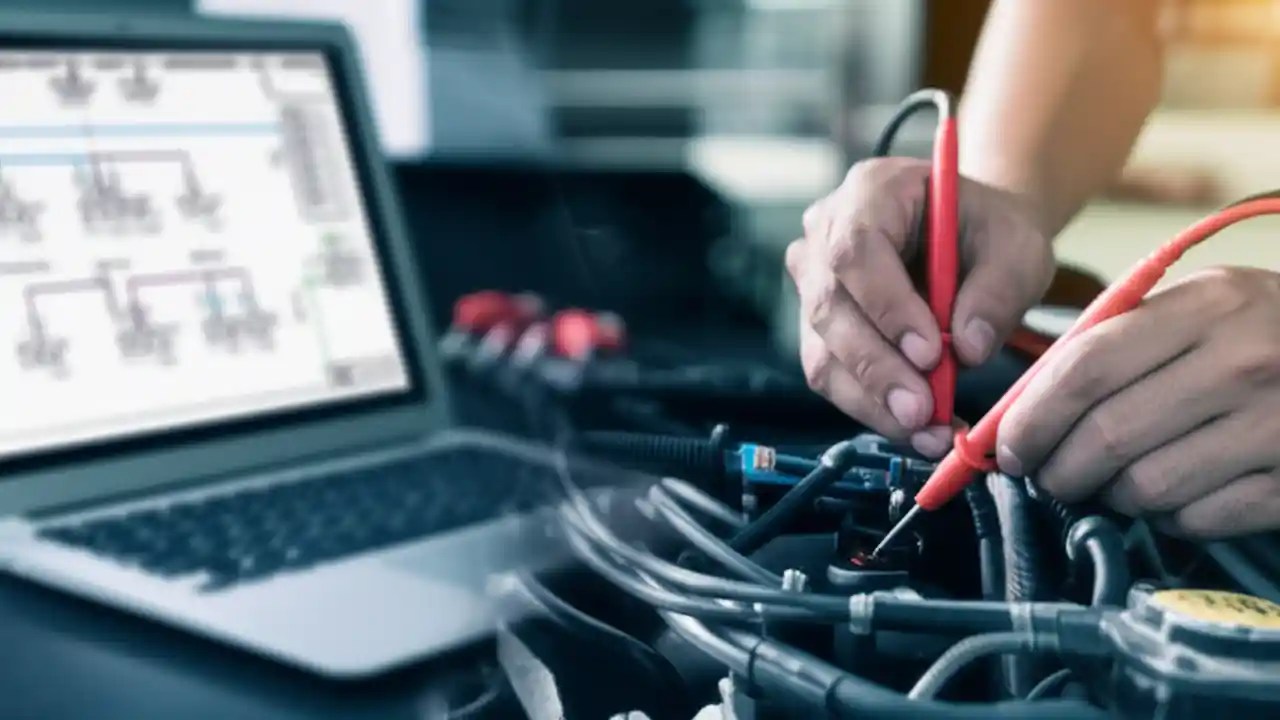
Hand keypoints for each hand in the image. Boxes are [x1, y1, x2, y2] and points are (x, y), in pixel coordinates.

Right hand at [786, 157, 1053, 453]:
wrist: (973, 241)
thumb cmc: (992, 234)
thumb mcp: (1018, 247)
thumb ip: (1000, 289)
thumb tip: (966, 348)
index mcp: (871, 190)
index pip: (856, 249)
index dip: (886, 305)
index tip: (929, 352)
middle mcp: (825, 232)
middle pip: (829, 306)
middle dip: (877, 366)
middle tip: (923, 411)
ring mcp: (813, 282)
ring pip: (823, 350)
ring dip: (872, 399)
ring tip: (927, 432)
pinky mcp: (818, 329)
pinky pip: (831, 376)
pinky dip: (872, 409)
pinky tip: (915, 430)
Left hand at [998, 267, 1279, 538]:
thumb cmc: (1266, 334)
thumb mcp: (1204, 307)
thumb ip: (1117, 344)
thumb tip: (1021, 409)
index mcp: (1208, 304)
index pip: (1084, 368)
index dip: (1030, 417)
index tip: (1006, 447)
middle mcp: (1245, 361)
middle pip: (1106, 436)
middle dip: (1057, 470)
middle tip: (1047, 477)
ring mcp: (1277, 425)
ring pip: (1146, 487)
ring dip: (1111, 497)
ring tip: (1110, 485)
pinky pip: (1198, 519)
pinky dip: (1170, 519)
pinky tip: (1174, 498)